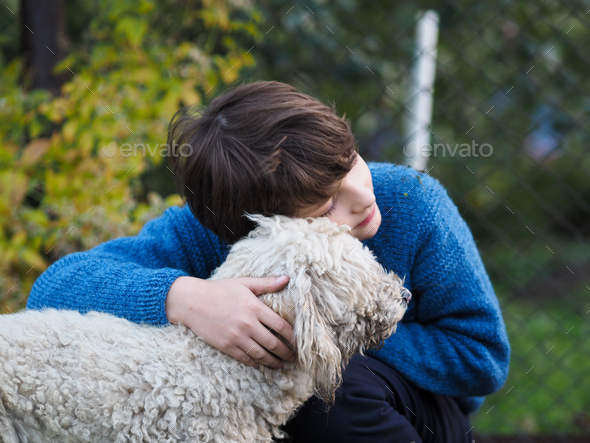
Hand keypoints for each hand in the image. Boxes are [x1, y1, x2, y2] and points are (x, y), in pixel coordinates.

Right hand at [166, 275, 294, 368]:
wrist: (191, 302)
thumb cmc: (219, 290)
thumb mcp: (244, 283)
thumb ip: (266, 283)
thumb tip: (287, 278)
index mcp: (254, 308)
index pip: (281, 326)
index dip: (293, 336)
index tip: (299, 341)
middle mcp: (248, 324)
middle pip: (274, 343)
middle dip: (286, 352)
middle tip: (294, 357)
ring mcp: (236, 337)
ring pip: (261, 354)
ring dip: (274, 362)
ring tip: (282, 364)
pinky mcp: (226, 346)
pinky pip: (245, 358)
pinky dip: (255, 363)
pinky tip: (261, 364)